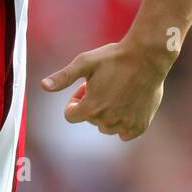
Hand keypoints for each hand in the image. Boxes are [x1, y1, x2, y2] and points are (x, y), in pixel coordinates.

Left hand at [40, 38, 171, 140]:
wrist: (148, 57)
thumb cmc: (114, 57)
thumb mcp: (84, 63)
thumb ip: (63, 77)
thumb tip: (43, 86)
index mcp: (90, 108)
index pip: (70, 115)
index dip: (76, 100)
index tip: (87, 87)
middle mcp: (106, 121)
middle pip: (90, 120)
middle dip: (93, 105)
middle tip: (105, 84)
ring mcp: (124, 125)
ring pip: (107, 127)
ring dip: (108, 114)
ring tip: (118, 92)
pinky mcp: (139, 126)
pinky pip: (125, 133)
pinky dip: (125, 123)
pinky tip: (129, 104)